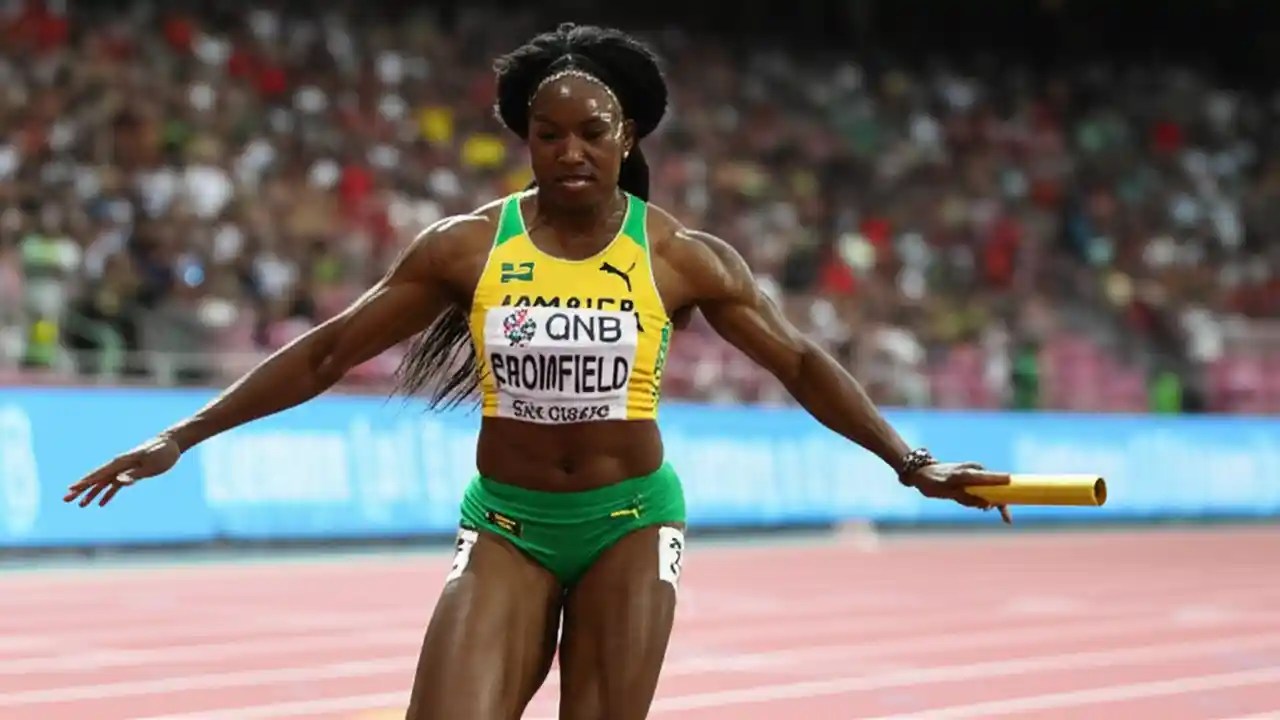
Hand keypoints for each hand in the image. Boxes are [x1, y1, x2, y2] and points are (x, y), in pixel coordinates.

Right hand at [63, 435, 181, 507]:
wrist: (171, 443)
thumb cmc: (163, 453)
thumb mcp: (151, 465)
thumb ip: (134, 474)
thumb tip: (118, 481)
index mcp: (121, 462)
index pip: (100, 474)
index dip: (85, 482)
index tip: (70, 489)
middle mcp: (119, 465)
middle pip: (96, 478)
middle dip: (81, 489)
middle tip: (65, 499)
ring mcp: (123, 469)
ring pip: (103, 483)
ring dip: (91, 493)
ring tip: (79, 505)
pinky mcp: (130, 472)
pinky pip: (115, 484)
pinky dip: (107, 493)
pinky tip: (100, 504)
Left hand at [902, 461, 1012, 523]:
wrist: (922, 473)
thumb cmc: (933, 483)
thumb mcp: (947, 493)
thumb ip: (966, 498)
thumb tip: (986, 503)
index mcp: (969, 473)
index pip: (993, 478)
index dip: (1006, 484)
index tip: (1017, 488)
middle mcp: (975, 471)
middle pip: (996, 486)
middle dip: (1000, 503)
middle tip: (1007, 519)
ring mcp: (974, 473)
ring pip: (989, 490)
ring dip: (987, 502)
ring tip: (969, 504)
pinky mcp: (972, 477)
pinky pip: (983, 490)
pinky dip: (982, 499)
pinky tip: (973, 503)